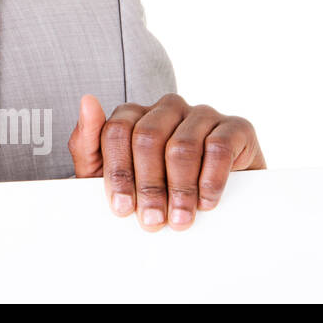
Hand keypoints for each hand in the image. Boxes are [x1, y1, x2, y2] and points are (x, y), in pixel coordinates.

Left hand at [68, 93, 263, 230]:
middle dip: (148, 186)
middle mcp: (167, 108)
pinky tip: (206, 202)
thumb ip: (88, 142)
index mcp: (134, 114)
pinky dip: (210, 180)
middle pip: (148, 138)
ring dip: (179, 189)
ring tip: (179, 219)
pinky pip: (218, 148)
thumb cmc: (153, 188)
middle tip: (152, 220)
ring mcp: (202, 114)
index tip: (122, 208)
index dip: (118, 172)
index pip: (116, 131)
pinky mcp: (235, 127)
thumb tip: (87, 101)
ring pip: (182, 146)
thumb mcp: (108, 174)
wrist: (213, 201)